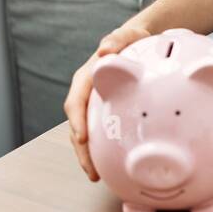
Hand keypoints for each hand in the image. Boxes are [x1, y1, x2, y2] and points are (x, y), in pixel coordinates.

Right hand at [65, 21, 152, 181]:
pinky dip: (99, 150)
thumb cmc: (129, 41)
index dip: (77, 120)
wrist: (136, 44)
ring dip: (87, 155)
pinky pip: (97, 134)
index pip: (76, 101)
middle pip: (77, 125)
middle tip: (90, 170)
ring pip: (84, 134)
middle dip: (80, 149)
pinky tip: (109, 166)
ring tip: (95, 176)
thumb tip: (104, 50)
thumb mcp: (126, 36)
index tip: (82, 137)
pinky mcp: (102, 114)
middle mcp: (85, 94)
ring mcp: (92, 106)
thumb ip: (116, 39)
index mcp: (86, 78)